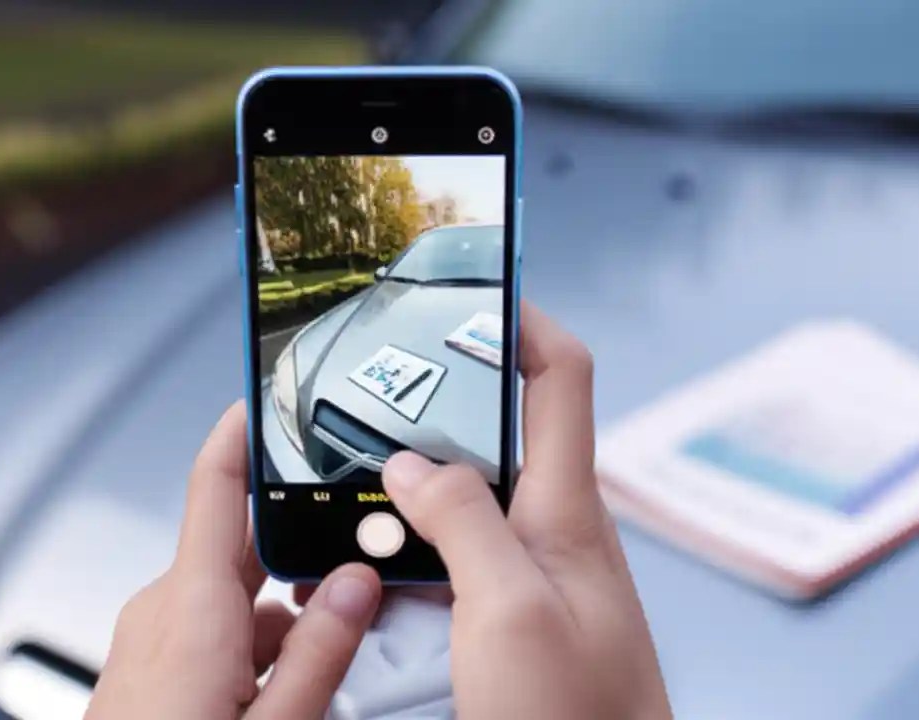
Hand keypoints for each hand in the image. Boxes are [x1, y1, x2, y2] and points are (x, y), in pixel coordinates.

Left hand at [86, 403, 382, 719]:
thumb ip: (318, 654)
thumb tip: (355, 585)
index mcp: (192, 612)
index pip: (215, 488)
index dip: (240, 432)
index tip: (264, 395)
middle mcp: (161, 612)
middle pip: (242, 551)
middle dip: (299, 562)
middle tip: (352, 584)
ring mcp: (147, 640)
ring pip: (229, 598)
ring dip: (277, 618)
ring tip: (315, 670)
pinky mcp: (143, 667)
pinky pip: (206, 629)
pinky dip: (247, 643)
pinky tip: (274, 690)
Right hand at [383, 303, 671, 719]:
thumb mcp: (511, 613)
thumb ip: (462, 522)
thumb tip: (411, 461)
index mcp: (566, 509)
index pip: (561, 377)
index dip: (520, 318)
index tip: (468, 286)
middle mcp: (549, 533)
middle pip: (495, 433)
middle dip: (433, 410)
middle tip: (370, 399)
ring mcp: (528, 579)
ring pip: (460, 503)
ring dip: (408, 494)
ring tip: (352, 494)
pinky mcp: (505, 622)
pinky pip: (450, 565)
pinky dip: (407, 556)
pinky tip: (370, 574)